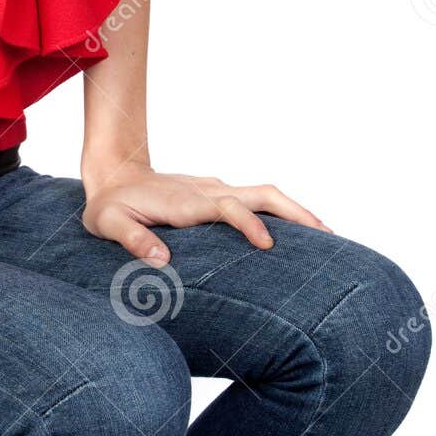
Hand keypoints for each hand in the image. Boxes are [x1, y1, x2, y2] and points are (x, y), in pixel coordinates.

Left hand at [81, 168, 333, 264]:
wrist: (113, 174)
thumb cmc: (110, 205)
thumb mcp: (107, 222)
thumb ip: (131, 239)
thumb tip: (160, 261)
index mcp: (187, 202)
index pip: (228, 207)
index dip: (249, 224)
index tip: (268, 245)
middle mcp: (208, 192)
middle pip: (262, 193)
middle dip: (295, 212)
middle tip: (328, 237)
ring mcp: (216, 190)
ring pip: (265, 194)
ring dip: (297, 211)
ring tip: (329, 237)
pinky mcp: (218, 195)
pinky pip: (257, 200)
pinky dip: (283, 212)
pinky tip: (300, 235)